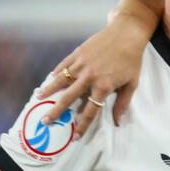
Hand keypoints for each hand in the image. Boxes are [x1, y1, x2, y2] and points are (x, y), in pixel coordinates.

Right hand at [36, 15, 151, 137]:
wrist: (126, 34)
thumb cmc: (131, 60)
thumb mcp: (131, 84)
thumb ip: (122, 104)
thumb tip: (117, 122)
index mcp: (103, 87)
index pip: (90, 111)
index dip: (82, 125)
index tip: (75, 136)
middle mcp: (89, 77)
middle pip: (68, 98)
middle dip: (56, 111)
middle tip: (45, 121)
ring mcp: (81, 64)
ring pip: (61, 80)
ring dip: (49, 90)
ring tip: (38, 98)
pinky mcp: (78, 53)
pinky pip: (63, 65)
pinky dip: (55, 74)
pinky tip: (48, 80)